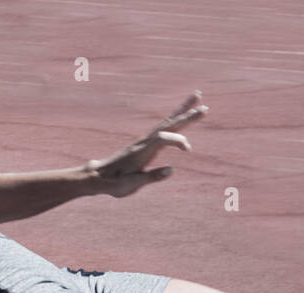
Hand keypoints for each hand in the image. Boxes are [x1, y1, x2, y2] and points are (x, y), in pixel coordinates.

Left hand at [85, 91, 206, 196]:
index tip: (187, 149)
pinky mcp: (146, 142)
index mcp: (143, 151)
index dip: (177, 140)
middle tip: (205, 107)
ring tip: (197, 96)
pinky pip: (163, 127)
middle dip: (187, 116)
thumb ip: (152, 177)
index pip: (164, 139)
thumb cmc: (115, 183)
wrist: (99, 176)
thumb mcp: (132, 184)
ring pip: (167, 121)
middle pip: (169, 124)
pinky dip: (175, 119)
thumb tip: (172, 169)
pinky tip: (181, 115)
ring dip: (183, 110)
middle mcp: (145, 141)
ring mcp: (145, 140)